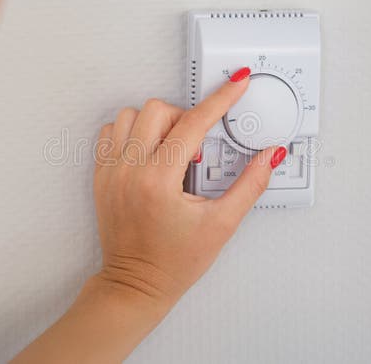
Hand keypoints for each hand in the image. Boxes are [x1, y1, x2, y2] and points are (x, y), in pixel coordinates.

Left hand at [92, 67, 287, 308]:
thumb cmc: (174, 262)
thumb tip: (270, 156)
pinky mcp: (101, 177)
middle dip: (186, 119)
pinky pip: (110, 133)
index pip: (194, 124)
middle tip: (198, 148)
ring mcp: (110, 173)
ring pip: (130, 115)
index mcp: (158, 181)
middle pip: (158, 111)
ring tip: (172, 149)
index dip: (221, 99)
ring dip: (156, 122)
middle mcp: (129, 171)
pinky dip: (131, 132)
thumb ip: (250, 185)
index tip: (236, 83)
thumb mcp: (222, 225)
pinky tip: (148, 152)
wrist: (136, 286)